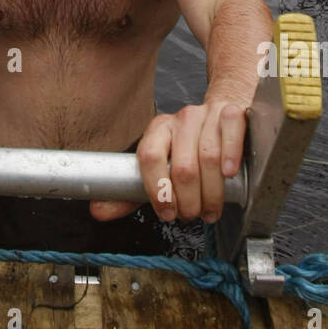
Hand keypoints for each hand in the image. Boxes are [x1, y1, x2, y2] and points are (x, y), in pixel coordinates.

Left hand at [89, 95, 247, 224]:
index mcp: (158, 129)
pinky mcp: (231, 113)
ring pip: (208, 156)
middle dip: (188, 201)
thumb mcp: (159, 168)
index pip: (149, 157)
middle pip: (182, 166)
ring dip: (211, 193)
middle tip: (191, 215)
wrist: (224, 116)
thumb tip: (97, 211)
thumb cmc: (191, 149)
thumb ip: (130, 192)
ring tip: (210, 210)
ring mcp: (207, 114)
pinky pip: (230, 132)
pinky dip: (230, 156)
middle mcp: (181, 119)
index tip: (167, 213)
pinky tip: (230, 174)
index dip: (158, 190)